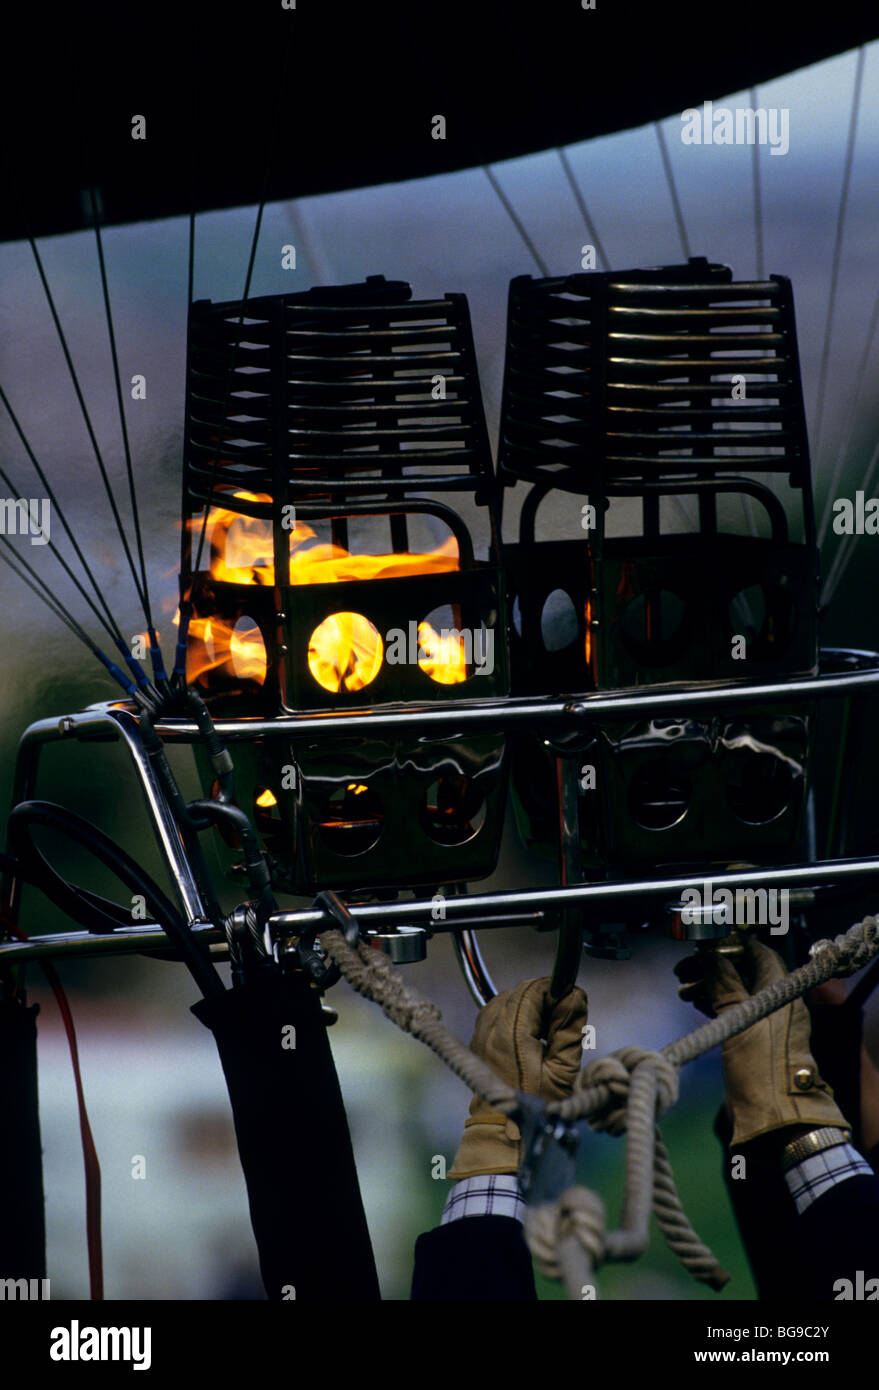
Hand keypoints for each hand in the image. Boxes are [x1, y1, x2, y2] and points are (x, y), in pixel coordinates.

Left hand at [448, 977, 587, 1178]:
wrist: (503, 1133)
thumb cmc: (537, 1106)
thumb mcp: (563, 1069)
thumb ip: (569, 1028)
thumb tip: (574, 996)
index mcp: (510, 1033)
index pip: (532, 989)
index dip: (554, 991)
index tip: (568, 1006)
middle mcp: (490, 1028)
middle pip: (520, 992)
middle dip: (544, 1000)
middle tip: (560, 1023)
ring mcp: (481, 1034)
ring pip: (508, 1000)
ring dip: (530, 1008)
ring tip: (546, 1033)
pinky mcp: (479, 1041)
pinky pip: (498, 1014)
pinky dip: (516, 1018)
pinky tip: (530, 1038)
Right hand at [677, 938, 847, 1146]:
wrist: (773, 1116)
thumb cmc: (762, 1068)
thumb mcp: (738, 1019)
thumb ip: (723, 984)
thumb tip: (710, 955)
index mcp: (781, 992)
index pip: (759, 953)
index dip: (732, 944)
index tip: (706, 942)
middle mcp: (775, 1003)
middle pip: (744, 971)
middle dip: (714, 965)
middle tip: (687, 967)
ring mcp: (765, 1022)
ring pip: (736, 990)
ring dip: (711, 985)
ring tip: (684, 987)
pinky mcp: (754, 1039)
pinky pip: (734, 1010)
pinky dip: (714, 1003)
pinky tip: (694, 1003)